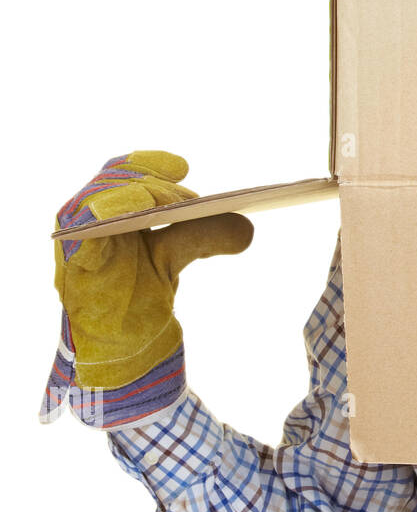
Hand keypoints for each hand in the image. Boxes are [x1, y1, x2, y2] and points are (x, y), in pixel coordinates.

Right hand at [42, 152, 252, 427]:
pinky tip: (141, 216)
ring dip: (139, 196)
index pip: (124, 172)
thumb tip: (247, 226)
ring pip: (99, 199)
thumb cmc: (137, 296)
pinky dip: (110, 219)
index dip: (151, 163)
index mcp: (110, 209)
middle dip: (153, 182)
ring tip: (175, 207)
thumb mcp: (175, 257)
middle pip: (113, 180)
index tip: (183, 168)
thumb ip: (204, 236)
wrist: (118, 348)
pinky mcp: (72, 262)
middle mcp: (88, 218)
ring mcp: (77, 239)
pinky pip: (85, 231)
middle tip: (189, 199)